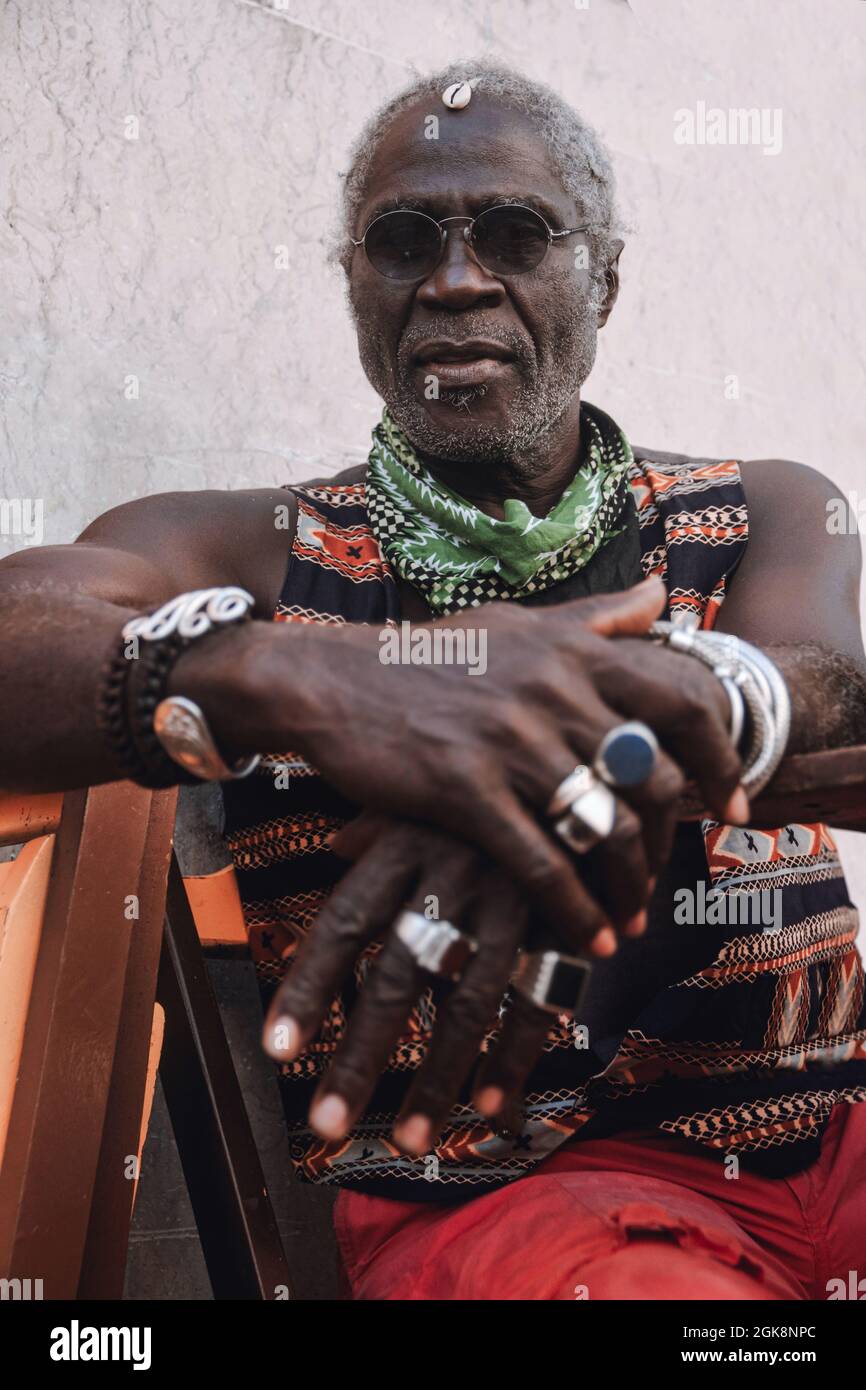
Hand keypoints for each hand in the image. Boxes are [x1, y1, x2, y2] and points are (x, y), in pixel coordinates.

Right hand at [178, 574, 744, 945]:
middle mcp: (553, 691)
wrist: (334, 681)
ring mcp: (511, 740)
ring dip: (629, 885)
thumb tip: (662, 592)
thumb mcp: (520, 621)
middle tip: (670, 875)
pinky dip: (575, 909)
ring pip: (604, 826)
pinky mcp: (467, 788)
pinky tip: (590, 937)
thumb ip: (596, 616)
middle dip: (672, 840)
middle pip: (652, 778)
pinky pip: (542, 862)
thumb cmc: (432, 655)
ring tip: (632, 917)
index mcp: (573, 651)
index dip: (721, 760)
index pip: (681, 704)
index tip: (731, 804)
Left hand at [262, 817, 554, 1154]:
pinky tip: (489, 1105)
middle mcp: (452, 877)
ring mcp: (511, 904)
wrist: (590, 758)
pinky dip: (513, 1057)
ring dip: (437, 1080)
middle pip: (397, 979)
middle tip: (328, 1123)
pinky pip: (536, 1001)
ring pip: (467, 1005)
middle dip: (361, 1058)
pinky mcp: (563, 925)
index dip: (309, 989)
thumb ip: (376, 830)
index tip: (276, 1051)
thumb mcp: (426, 793)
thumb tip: (334, 847)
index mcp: (404, 846)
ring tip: (407, 1140)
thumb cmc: (488, 784)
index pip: (342, 925)